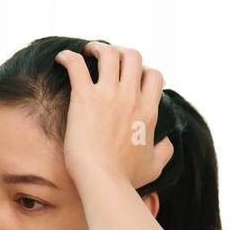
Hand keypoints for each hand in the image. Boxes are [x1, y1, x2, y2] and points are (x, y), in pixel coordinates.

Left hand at [54, 41, 173, 190]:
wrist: (103, 181)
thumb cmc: (125, 179)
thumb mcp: (154, 167)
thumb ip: (165, 152)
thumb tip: (168, 142)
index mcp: (148, 111)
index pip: (153, 76)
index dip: (144, 71)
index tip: (131, 77)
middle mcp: (131, 97)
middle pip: (133, 56)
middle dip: (121, 52)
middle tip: (106, 59)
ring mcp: (108, 95)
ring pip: (109, 53)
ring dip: (98, 48)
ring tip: (87, 52)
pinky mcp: (85, 97)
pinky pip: (76, 65)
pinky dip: (68, 56)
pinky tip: (61, 58)